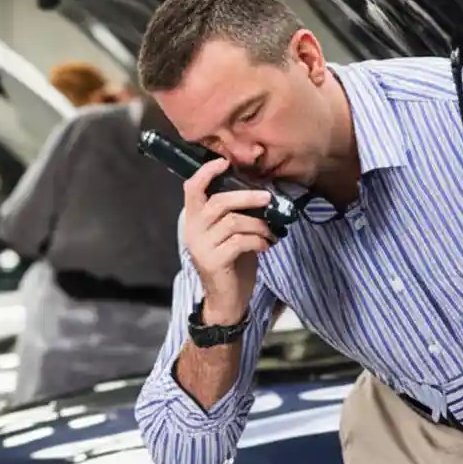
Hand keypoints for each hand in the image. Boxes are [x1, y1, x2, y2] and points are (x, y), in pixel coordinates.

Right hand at [182, 158, 274, 325]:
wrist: (227, 301)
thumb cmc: (232, 263)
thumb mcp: (230, 234)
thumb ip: (234, 214)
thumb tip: (259, 192)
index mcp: (194, 220)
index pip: (192, 189)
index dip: (206, 173)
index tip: (225, 162)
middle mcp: (193, 231)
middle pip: (218, 202)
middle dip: (247, 197)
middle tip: (268, 198)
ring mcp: (201, 247)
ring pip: (234, 222)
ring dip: (259, 224)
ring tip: (270, 231)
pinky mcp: (214, 262)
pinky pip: (240, 241)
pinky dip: (258, 240)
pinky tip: (265, 245)